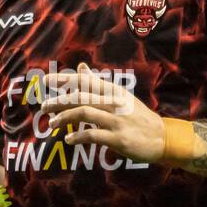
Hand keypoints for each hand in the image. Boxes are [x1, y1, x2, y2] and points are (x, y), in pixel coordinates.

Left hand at [39, 62, 166, 163]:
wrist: (163, 138)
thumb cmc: (138, 117)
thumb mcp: (121, 96)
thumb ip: (98, 83)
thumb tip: (81, 67)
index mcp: (114, 91)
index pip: (85, 81)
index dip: (64, 79)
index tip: (46, 79)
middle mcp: (115, 103)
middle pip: (82, 97)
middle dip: (60, 100)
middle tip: (44, 106)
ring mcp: (117, 120)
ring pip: (85, 113)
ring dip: (65, 118)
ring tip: (52, 123)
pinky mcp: (119, 138)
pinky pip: (93, 135)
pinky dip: (78, 136)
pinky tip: (68, 139)